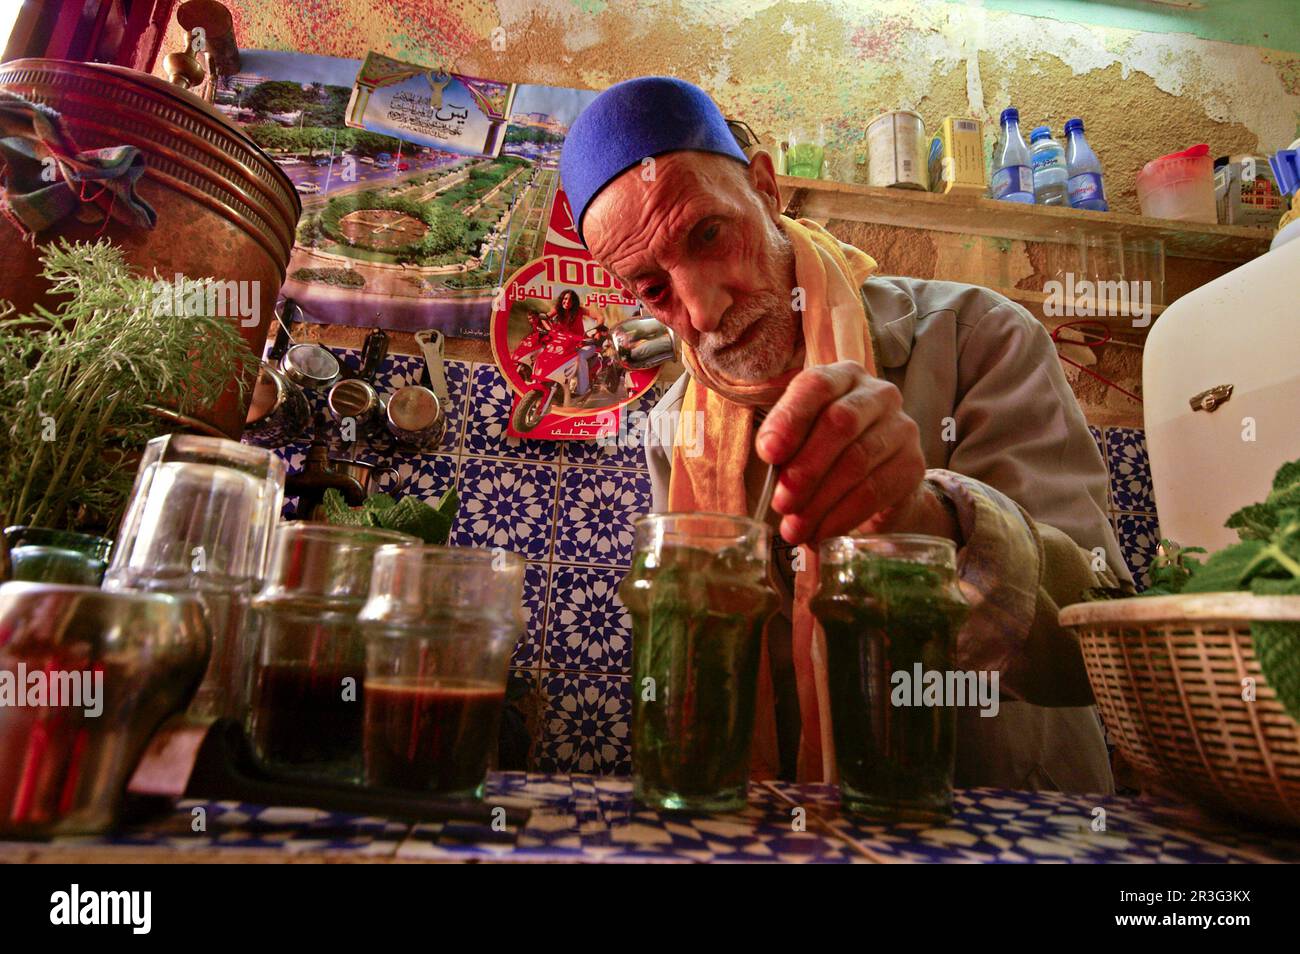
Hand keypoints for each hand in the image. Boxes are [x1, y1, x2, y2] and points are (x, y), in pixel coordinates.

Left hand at [756, 361, 940, 544]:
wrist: (876, 483)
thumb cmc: (825, 453)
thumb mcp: (799, 440)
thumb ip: (783, 443)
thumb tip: (769, 454)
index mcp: (842, 377)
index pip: (817, 385)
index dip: (790, 418)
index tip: (768, 453)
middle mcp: (877, 395)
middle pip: (840, 423)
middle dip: (805, 467)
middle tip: (781, 503)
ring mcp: (901, 428)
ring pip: (857, 461)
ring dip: (820, 500)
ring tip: (795, 528)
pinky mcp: (913, 465)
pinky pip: (875, 491)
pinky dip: (842, 516)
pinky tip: (821, 534)